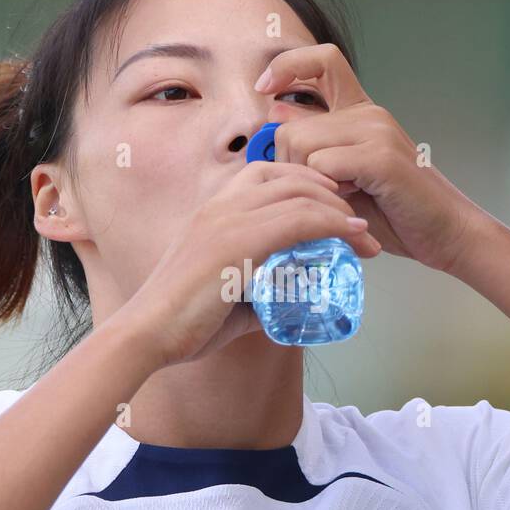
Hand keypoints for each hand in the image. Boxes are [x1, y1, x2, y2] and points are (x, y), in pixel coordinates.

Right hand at [117, 161, 382, 368]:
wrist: (147, 334)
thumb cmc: (182, 324)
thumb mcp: (226, 298)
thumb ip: (255, 295)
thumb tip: (284, 306)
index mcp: (213, 211)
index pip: (268, 174)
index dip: (307, 183)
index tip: (335, 207)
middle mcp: (220, 206)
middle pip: (289, 176)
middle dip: (331, 193)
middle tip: (356, 223)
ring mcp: (228, 220)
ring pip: (299, 194)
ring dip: (339, 209)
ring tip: (362, 234)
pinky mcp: (237, 242)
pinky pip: (297, 220)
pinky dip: (331, 224)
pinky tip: (351, 235)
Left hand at [256, 43, 486, 274]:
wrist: (444, 232)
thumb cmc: (394, 211)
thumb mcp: (344, 175)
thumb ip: (312, 143)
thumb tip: (274, 112)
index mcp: (360, 111)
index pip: (322, 61)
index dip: (287, 66)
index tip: (265, 89)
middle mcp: (369, 113)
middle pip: (291, 126)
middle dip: (289, 165)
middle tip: (319, 191)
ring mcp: (376, 130)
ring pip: (302, 145)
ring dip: (309, 181)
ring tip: (341, 198)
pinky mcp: (381, 155)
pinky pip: (324, 166)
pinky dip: (329, 192)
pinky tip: (353, 204)